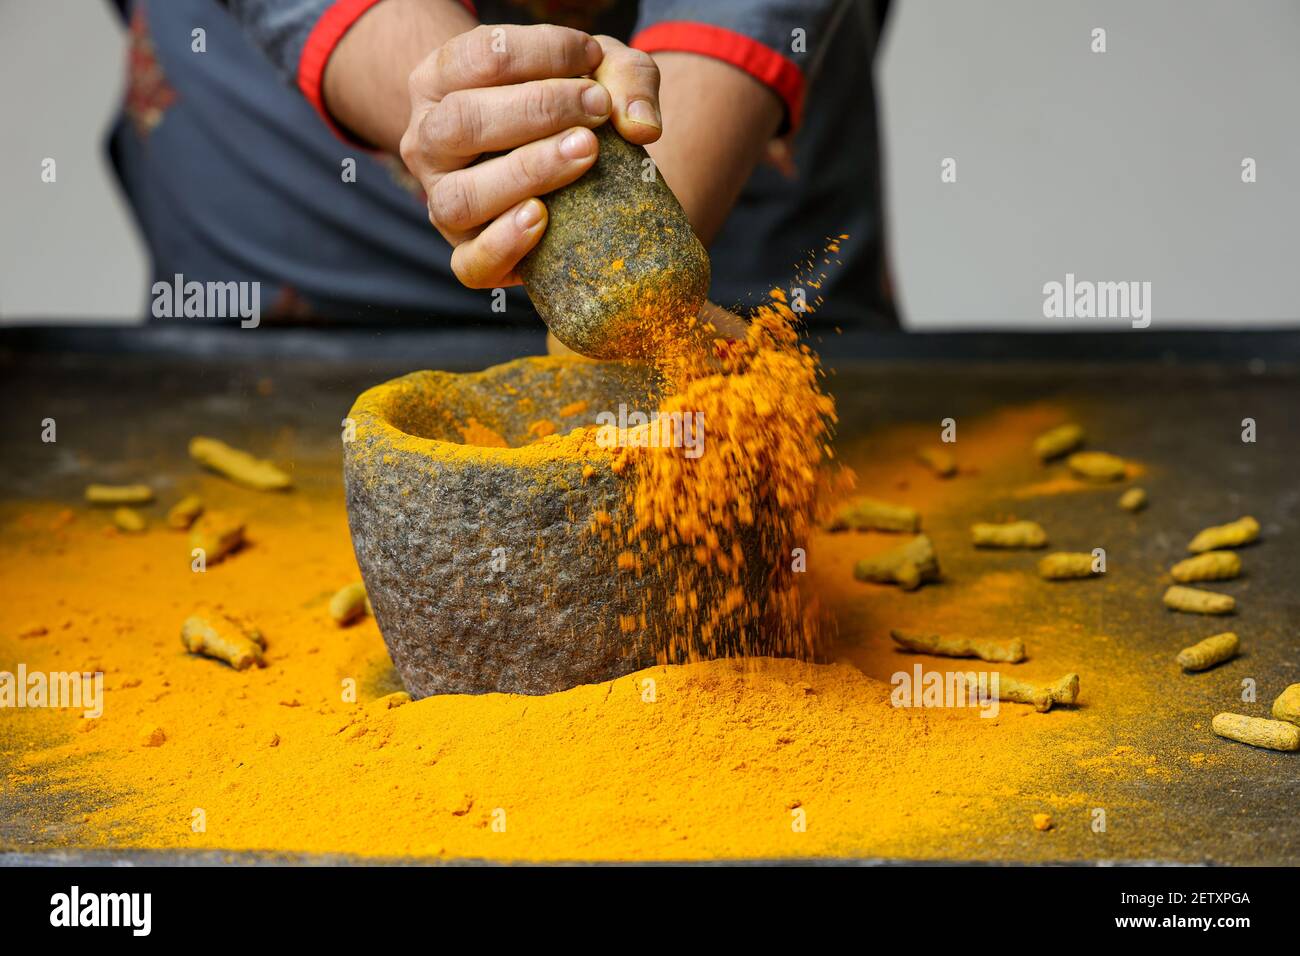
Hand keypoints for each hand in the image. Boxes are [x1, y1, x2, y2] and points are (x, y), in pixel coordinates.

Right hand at [400, 25, 661, 289]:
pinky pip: (470, 262)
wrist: (553, 166)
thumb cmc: (566, 108)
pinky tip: (541, 218)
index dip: (541, 52)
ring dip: (526, 171)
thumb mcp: (595, 75)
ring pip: (462, 196)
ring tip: (584, 152)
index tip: (591, 57)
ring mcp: (441, 201)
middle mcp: (427, 141)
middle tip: (596, 107)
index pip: (479, 56)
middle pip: (462, 122)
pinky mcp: (466, 253)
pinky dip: (504, 243)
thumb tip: (643, 127)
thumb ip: (625, 79)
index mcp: (441, 81)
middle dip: (537, 109)